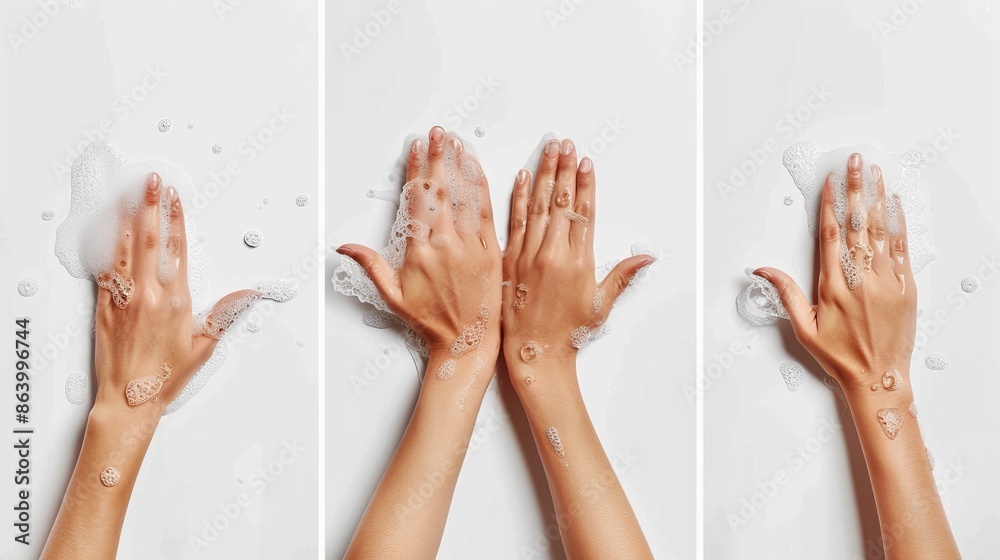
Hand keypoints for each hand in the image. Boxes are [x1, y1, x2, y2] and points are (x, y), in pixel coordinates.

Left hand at [94, 173, 258, 417]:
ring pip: (124, 247)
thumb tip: (249, 294)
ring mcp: (123, 298)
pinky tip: (110, 230)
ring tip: (128, 195)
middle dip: (150, 206)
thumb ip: (225, 313)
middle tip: (150, 182)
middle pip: (149, 238)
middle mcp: (148, 294)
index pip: (176, 248)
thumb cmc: (164, 376)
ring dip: (127, 218)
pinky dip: (109, 245)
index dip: (175, 218)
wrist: (127, 400)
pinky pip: (106, 267)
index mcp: (176, 300)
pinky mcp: (104, 305)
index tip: (174, 197)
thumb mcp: (204, 345)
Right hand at [337, 126, 501, 357]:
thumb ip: (370, 265)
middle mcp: (447, 244)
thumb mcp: (393, 295)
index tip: (416, 147)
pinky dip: (484, 189)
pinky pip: (488, 213)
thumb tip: (344, 247)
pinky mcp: (492, 252)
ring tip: (458, 142)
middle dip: (439, 157)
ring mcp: (472, 246)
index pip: (417, 199)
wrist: (467, 342)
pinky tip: (479, 170)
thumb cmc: (431, 322)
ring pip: (467, 197)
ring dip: (462, 166)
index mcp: (420, 251)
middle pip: (442, 191)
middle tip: (439, 133)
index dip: (416, 169)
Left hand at [501, 138, 652, 376]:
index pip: (583, 213)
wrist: (535, 354)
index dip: (585, 185)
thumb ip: (622, 275)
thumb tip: (646, 256)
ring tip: (548, 149)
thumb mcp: (601, 304)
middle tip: (566, 144)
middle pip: (561, 202)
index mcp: (577, 262)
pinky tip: (523, 177)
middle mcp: (552, 254)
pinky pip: (514, 222)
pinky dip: (518, 198)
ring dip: (544, 175)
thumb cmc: (568, 333)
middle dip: (564, 170)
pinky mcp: (509, 261)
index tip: (586, 163)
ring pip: (538, 206)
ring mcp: (528, 255)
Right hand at [757, 153, 915, 392]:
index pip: (830, 236)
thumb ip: (786, 294)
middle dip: (857, 189)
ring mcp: (888, 283)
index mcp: (834, 288)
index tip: (830, 182)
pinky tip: (897, 204)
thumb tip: (763, 270)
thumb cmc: (840, 357)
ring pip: (883, 232)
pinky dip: (901, 225)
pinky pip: (904, 250)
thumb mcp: (804, 328)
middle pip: (858, 225)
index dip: (830, 205)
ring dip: (879, 199)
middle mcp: (862, 281)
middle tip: (856, 162)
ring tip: (877, 173)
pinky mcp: (907, 289)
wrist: (879, 380)